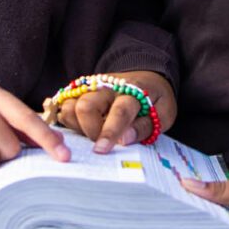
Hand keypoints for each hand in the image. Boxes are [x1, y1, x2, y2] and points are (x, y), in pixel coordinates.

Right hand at [47, 71, 176, 152]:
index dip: (110, 132)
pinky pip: (64, 107)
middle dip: (89, 130)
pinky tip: (83, 129)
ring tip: (93, 134)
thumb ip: (144, 127)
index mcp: (133, 91)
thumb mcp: (164, 114)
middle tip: (101, 143)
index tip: (101, 150)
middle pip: (86, 106)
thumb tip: (123, 141)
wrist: (147, 78)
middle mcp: (107, 87)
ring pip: (70, 106)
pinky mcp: (80, 92)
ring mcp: (91, 89)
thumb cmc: (156, 100)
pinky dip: (69, 122)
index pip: (119, 111)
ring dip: (77, 126)